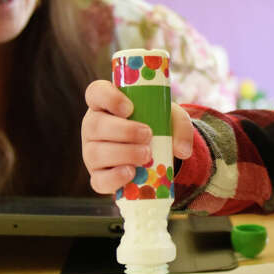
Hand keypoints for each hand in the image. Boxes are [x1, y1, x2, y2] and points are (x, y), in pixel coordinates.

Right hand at [82, 79, 193, 194]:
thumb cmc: (156, 125)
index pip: (96, 92)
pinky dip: (115, 178)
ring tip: (146, 155)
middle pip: (94, 125)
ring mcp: (92, 152)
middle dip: (123, 131)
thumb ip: (180, 126)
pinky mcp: (98, 175)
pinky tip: (131, 173)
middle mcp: (93, 126)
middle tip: (147, 134)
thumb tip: (182, 151)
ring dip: (123, 154)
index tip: (130, 108)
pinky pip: (98, 180)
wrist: (154, 152)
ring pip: (95, 153)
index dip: (109, 99)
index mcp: (106, 104)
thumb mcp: (171, 118)